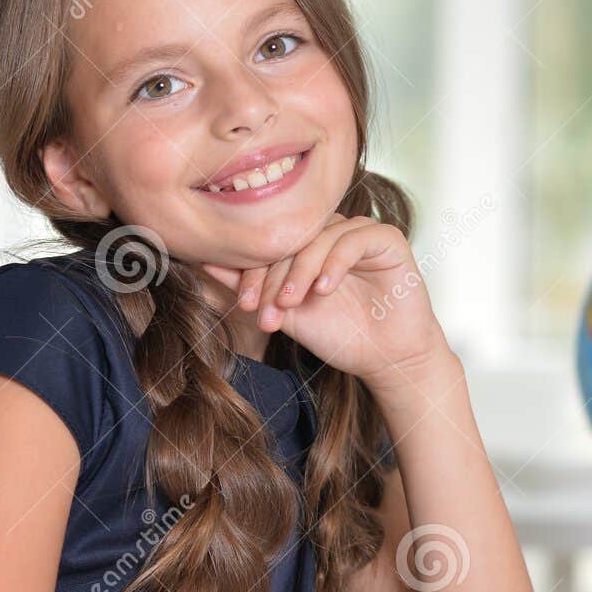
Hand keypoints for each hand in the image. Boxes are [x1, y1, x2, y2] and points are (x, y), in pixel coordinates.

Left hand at [200, 213, 447, 386]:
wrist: (387, 359)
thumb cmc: (342, 336)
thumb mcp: (286, 313)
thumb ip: (252, 286)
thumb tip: (204, 261)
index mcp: (308, 246)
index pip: (273, 245)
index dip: (254, 271)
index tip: (243, 304)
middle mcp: (332, 233)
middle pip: (293, 239)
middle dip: (274, 275)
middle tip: (265, 308)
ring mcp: (360, 233)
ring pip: (320, 237)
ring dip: (301, 270)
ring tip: (293, 303)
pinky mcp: (387, 239)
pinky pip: (354, 239)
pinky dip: (335, 262)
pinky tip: (325, 289)